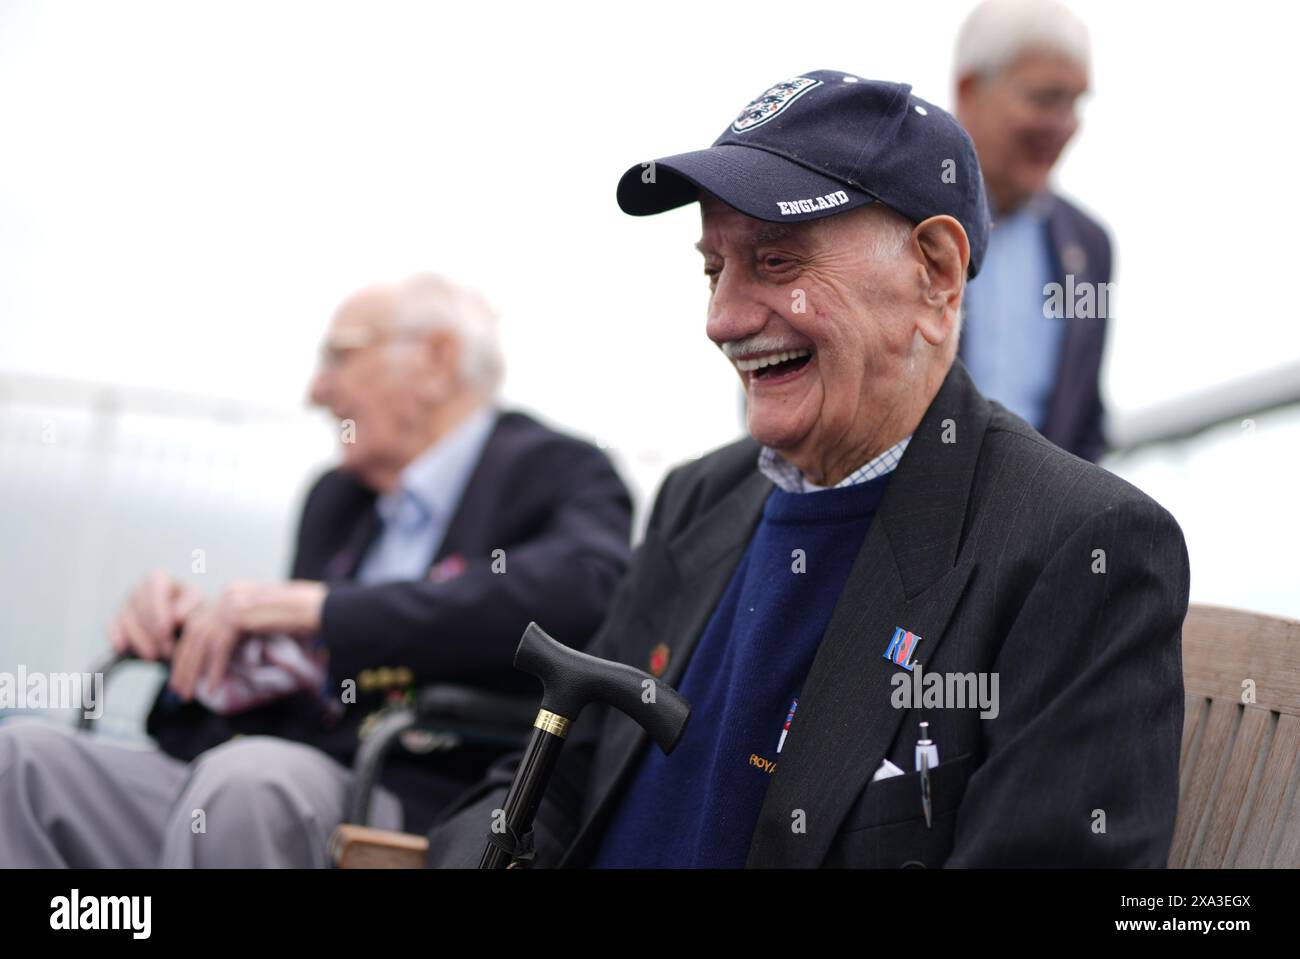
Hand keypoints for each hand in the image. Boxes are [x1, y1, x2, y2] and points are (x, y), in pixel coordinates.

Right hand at [109, 571, 205, 660]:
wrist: (185, 624)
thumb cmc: (194, 611)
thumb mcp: (199, 604)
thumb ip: (190, 607)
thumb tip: (177, 616)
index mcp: (158, 578)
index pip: (154, 592)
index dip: (158, 613)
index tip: (167, 633)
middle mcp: (138, 587)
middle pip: (139, 609)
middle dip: (151, 632)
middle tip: (165, 651)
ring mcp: (125, 603)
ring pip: (126, 620)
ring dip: (138, 640)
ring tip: (153, 657)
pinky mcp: (117, 619)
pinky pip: (112, 626)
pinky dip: (116, 637)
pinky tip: (122, 649)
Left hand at [168, 580, 326, 701]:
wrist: (327, 609)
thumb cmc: (305, 617)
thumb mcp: (266, 621)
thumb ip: (244, 628)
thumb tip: (225, 651)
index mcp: (234, 592)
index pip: (200, 622)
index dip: (188, 650)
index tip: (183, 672)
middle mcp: (230, 594)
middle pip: (194, 631)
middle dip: (183, 662)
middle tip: (178, 688)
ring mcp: (235, 602)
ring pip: (201, 641)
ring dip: (192, 670)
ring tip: (188, 694)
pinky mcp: (241, 614)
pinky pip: (219, 648)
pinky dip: (213, 669)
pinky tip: (212, 687)